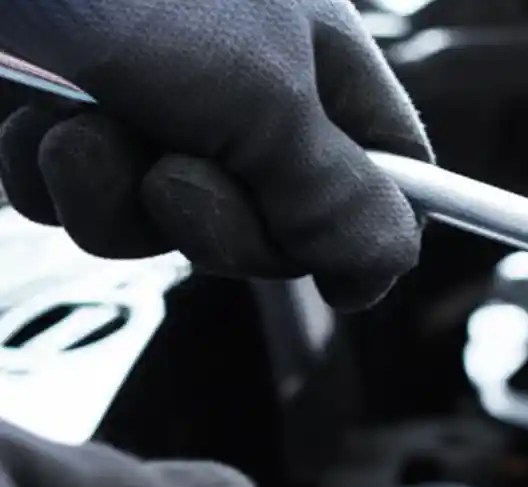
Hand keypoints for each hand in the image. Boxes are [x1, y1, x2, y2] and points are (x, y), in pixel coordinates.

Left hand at [0, 0, 432, 310]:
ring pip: (161, 226)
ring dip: (115, 198)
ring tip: (79, 127)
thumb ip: (332, 197)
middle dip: (212, 221)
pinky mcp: (63, 119)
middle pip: (270, 223)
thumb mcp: (260, 96)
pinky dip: (48, 177)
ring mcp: (150, 104)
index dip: (361, 234)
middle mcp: (242, 87)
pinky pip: (76, 203)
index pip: (385, 175)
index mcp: (317, 62)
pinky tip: (30, 120)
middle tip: (175, 176)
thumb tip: (386, 267)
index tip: (332, 277)